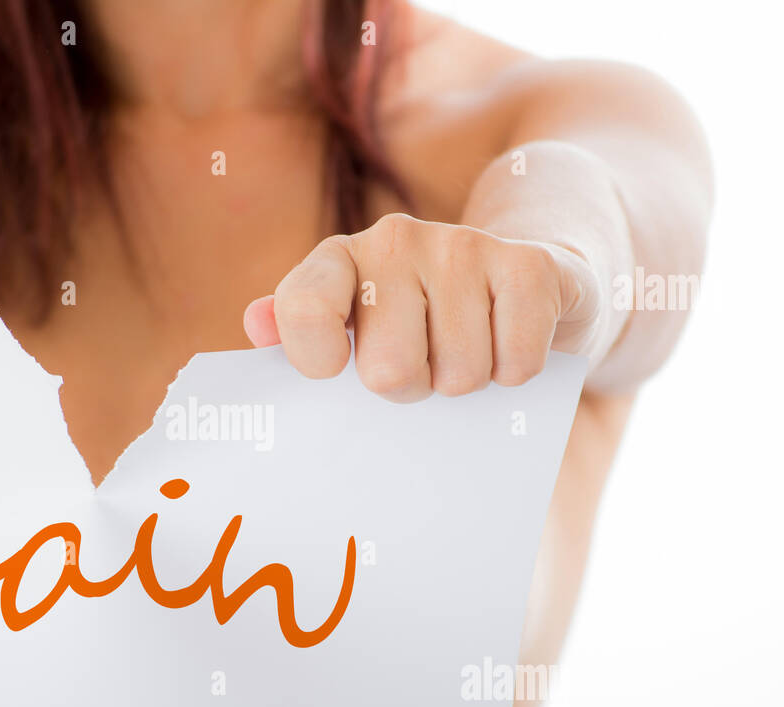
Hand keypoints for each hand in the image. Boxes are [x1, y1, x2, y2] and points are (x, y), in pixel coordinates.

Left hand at [243, 213, 603, 401]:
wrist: (522, 279)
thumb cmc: (420, 320)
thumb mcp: (353, 324)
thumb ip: (298, 331)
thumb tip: (255, 326)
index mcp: (339, 259)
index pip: (303, 307)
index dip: (315, 357)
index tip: (334, 372)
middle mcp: (396, 240)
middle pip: (389, 370)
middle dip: (410, 389)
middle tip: (420, 365)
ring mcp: (463, 246)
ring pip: (458, 376)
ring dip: (464, 383)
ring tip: (465, 351)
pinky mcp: (528, 265)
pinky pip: (515, 363)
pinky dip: (513, 372)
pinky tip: (506, 343)